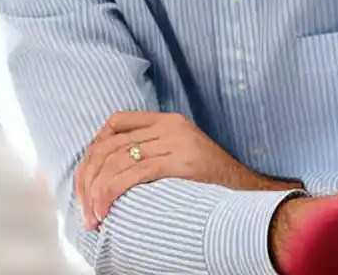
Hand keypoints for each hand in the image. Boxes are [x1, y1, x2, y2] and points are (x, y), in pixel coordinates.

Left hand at [75, 111, 296, 228]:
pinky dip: (112, 193)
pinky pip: (133, 174)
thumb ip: (152, 151)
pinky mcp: (181, 163)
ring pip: (117, 161)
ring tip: (93, 217)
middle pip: (110, 144)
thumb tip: (108, 169)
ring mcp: (177, 142)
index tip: (85, 178)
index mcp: (168, 120)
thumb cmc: (213, 184)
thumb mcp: (181, 156)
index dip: (94, 148)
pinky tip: (106, 211)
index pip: (115, 122)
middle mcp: (171, 126)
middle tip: (83, 208)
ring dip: (96, 192)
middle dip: (88, 178)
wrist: (254, 196)